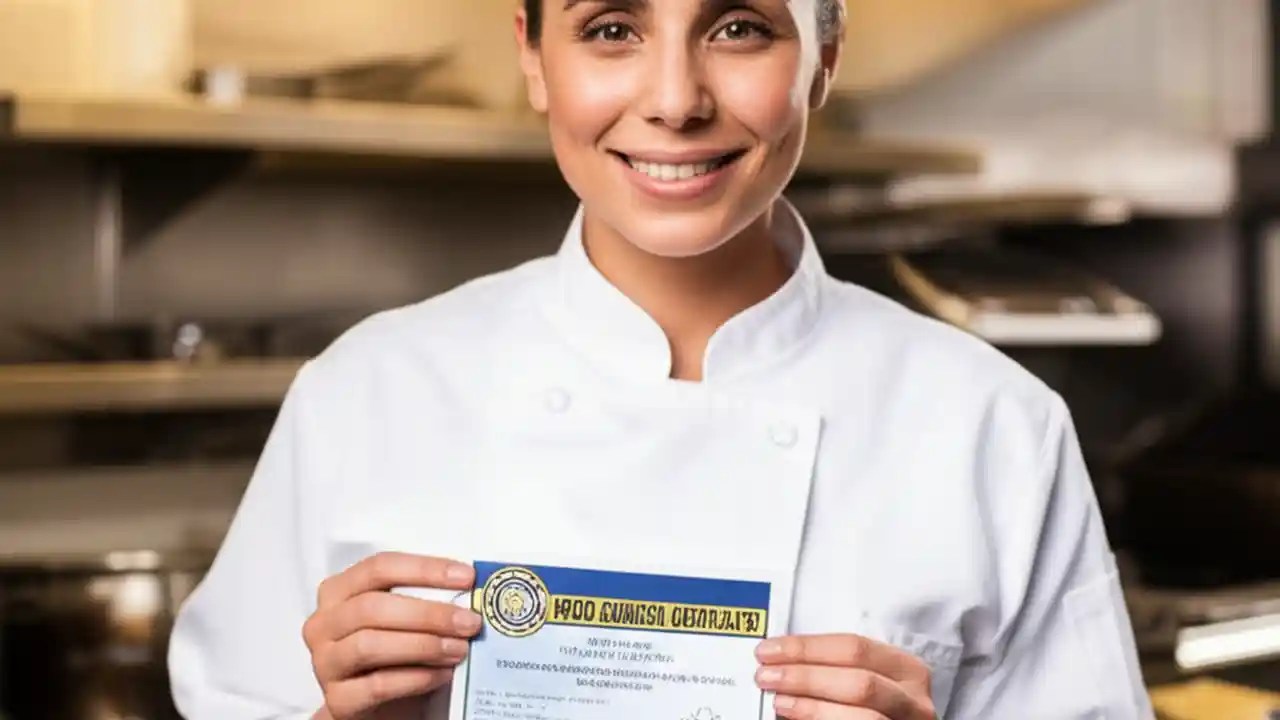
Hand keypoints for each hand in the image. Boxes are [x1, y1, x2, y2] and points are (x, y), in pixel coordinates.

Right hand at [302, 552, 480, 719]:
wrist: (376, 704)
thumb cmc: (391, 652)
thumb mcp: (402, 617)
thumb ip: (422, 599)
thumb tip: (469, 591)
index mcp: (338, 591)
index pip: (379, 567)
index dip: (424, 569)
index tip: (466, 577)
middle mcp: (324, 624)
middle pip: (373, 607)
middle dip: (429, 613)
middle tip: (469, 622)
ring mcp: (325, 663)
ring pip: (370, 645)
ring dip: (423, 645)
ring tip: (459, 649)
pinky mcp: (338, 700)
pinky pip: (377, 685)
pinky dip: (417, 678)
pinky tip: (443, 673)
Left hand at [754, 634, 935, 719]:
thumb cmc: (864, 703)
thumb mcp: (858, 678)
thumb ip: (830, 669)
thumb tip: (779, 661)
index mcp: (906, 669)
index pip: (854, 647)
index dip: (807, 648)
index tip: (769, 650)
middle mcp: (914, 700)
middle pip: (859, 682)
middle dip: (806, 677)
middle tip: (766, 676)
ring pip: (862, 716)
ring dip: (812, 707)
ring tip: (779, 701)